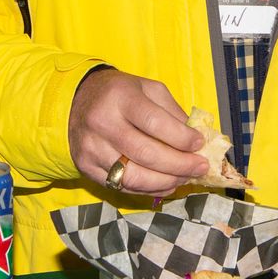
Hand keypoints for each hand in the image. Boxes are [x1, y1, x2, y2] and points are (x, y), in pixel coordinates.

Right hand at [66, 68, 208, 197]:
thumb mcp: (148, 89)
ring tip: (186, 177)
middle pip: (146, 154)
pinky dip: (149, 190)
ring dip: (167, 181)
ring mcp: (92, 148)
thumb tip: (197, 139)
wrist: (77, 101)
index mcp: (120, 97)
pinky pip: (122, 187)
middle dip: (180, 165)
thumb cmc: (120, 94)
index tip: (200, 143)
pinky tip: (167, 184)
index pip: (154, 122)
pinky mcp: (86, 168)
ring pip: (134, 177)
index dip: (181, 138)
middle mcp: (102, 123)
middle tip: (201, 167)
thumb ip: (172, 111)